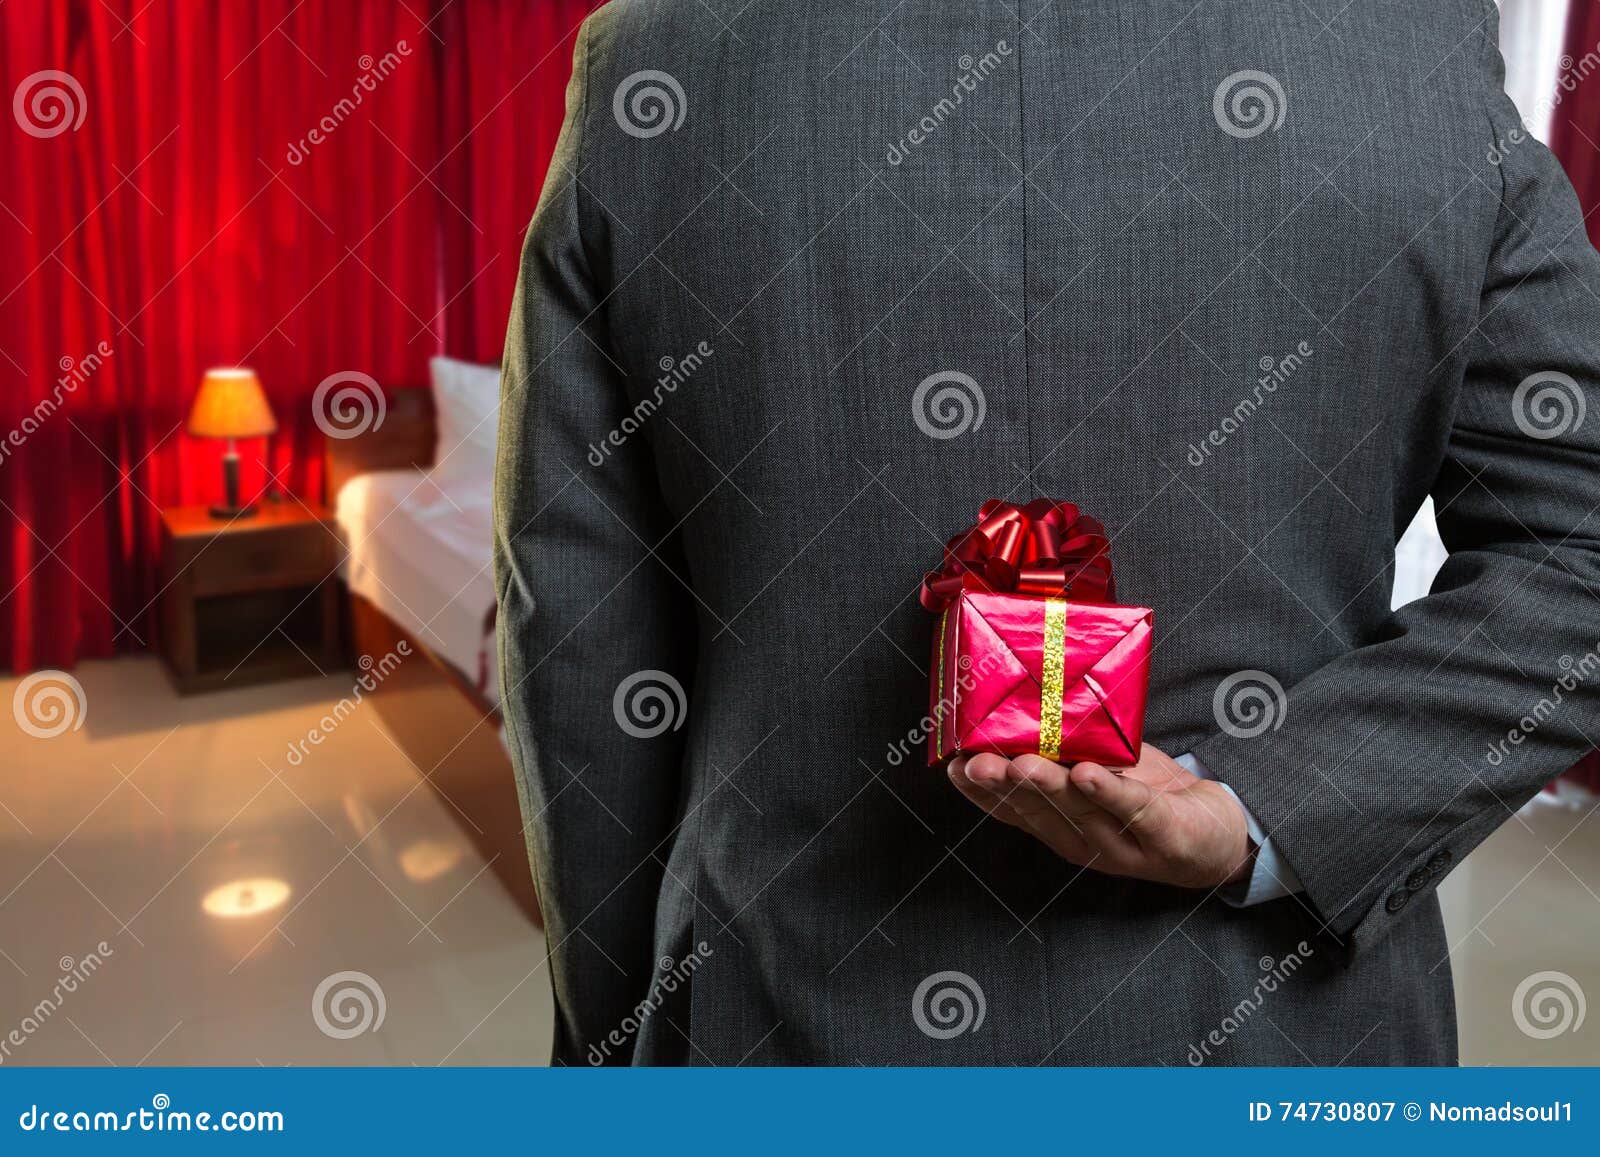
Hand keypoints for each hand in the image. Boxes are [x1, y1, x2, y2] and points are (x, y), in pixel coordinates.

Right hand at [947, 744, 1253, 890]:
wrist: (1222, 833)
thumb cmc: (1151, 796)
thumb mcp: (1102, 771)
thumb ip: (1067, 750)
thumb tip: (1027, 698)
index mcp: (1062, 829)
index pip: (1013, 814)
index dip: (981, 794)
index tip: (953, 767)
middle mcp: (1085, 844)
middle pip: (1040, 813)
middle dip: (1006, 787)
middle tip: (977, 764)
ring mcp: (1125, 847)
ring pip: (1081, 811)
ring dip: (1050, 787)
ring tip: (1024, 763)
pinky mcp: (1168, 838)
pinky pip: (1134, 811)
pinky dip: (1109, 791)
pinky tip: (1087, 774)